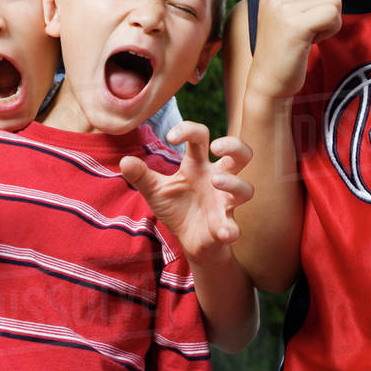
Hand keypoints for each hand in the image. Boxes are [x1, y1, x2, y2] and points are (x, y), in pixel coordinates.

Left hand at [120, 122, 252, 260]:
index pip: (200, 137)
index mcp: (197, 165)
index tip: (170, 137)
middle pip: (240, 154)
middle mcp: (216, 179)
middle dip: (234, 145)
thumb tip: (124, 161)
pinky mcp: (224, 226)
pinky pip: (234, 227)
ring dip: (234, 183)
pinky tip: (224, 232)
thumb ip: (141, 176)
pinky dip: (231, 229)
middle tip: (216, 147)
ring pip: (245, 188)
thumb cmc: (176, 207)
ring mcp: (224, 203)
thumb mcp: (155, 190)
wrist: (187, 240)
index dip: (188, 130)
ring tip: (216, 181)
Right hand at [249, 0, 342, 98]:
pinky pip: (332, 13)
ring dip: (331, 20)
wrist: (267, 83)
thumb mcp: (295, 20)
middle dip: (329, 8)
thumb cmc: (284, 53)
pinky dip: (331, 28)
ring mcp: (283, 8)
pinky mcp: (295, 23)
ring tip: (311, 35)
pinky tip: (314, 40)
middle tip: (310, 29)